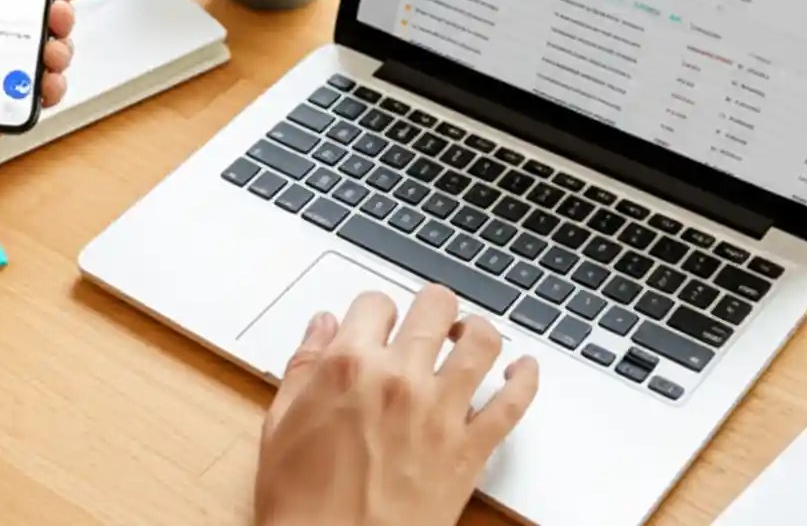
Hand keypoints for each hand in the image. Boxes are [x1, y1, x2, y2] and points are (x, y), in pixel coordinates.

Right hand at [255, 285, 539, 525]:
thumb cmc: (302, 504)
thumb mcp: (281, 424)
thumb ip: (304, 365)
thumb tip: (322, 325)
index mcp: (348, 367)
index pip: (375, 303)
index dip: (375, 311)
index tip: (377, 324)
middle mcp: (399, 379)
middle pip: (435, 306)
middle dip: (431, 306)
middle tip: (429, 320)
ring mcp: (440, 413)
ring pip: (482, 342)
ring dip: (477, 331)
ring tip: (469, 336)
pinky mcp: (470, 451)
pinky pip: (513, 403)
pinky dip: (525, 379)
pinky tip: (522, 370)